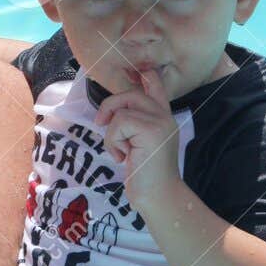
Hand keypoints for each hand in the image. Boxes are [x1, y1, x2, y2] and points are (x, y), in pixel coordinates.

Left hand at [95, 66, 180, 208]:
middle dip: (110, 106)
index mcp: (163, 118)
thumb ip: (133, 126)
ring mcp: (160, 121)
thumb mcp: (138, 145)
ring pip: (121, 111)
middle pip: (130, 94)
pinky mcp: (151, 130)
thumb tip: (110, 113)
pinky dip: (113, 141)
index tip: (142, 68)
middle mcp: (165, 116)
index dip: (147, 75)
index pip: (156, 87)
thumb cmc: (146, 176)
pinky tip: (123, 158)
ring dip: (111, 134)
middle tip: (100, 123)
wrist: (158, 197)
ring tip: (121, 152)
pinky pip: (118, 123)